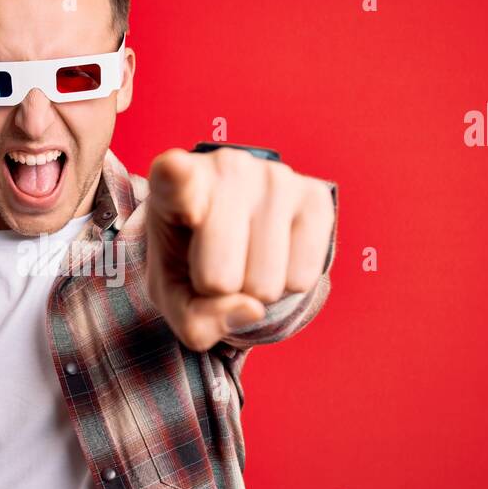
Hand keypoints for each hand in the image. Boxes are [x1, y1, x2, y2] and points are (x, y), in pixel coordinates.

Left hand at [146, 147, 333, 350]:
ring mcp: (273, 177)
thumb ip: (194, 319)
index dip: (175, 175)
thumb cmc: (190, 262)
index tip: (175, 168)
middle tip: (216, 265)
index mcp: (173, 185)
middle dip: (219, 293)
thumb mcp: (173, 298)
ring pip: (265, 285)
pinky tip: (275, 253)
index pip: (173, 177)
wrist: (232, 238)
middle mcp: (225, 168)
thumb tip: (252, 308)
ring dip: (255, 290)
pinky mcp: (315, 196)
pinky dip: (288, 286)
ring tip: (245, 256)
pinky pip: (302, 279)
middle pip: (220, 279)